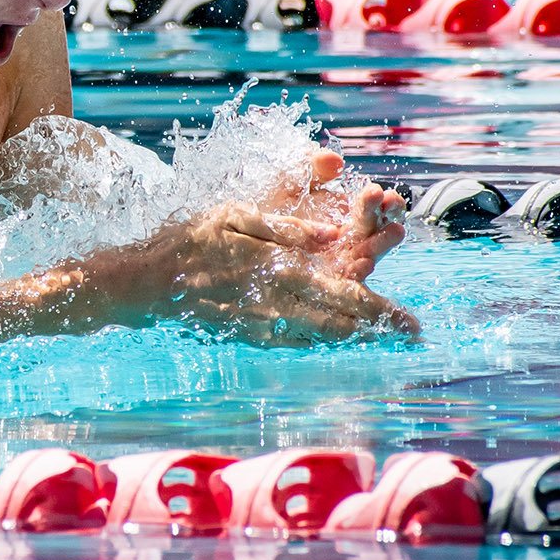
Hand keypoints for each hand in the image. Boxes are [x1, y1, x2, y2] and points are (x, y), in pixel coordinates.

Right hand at [86, 201, 418, 345]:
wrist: (146, 284)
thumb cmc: (191, 241)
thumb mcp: (236, 217)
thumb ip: (285, 228)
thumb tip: (330, 236)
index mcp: (281, 274)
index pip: (345, 297)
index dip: (381, 313)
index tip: (413, 327)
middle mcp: (278, 308)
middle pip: (340, 325)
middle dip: (378, 329)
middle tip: (413, 335)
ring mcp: (263, 327)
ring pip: (320, 337)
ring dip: (354, 336)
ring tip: (383, 335)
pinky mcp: (249, 334)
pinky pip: (294, 341)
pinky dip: (321, 340)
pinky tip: (336, 337)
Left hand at [259, 148, 407, 282]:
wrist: (235, 231)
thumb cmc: (265, 204)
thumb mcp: (287, 180)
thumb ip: (310, 169)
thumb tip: (335, 161)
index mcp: (343, 214)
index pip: (371, 208)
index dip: (382, 201)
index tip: (384, 192)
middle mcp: (345, 240)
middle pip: (373, 231)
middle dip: (385, 218)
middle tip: (392, 204)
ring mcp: (336, 263)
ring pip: (366, 255)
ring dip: (380, 244)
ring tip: (394, 232)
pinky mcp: (322, 283)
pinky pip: (344, 281)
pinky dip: (356, 273)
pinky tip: (364, 264)